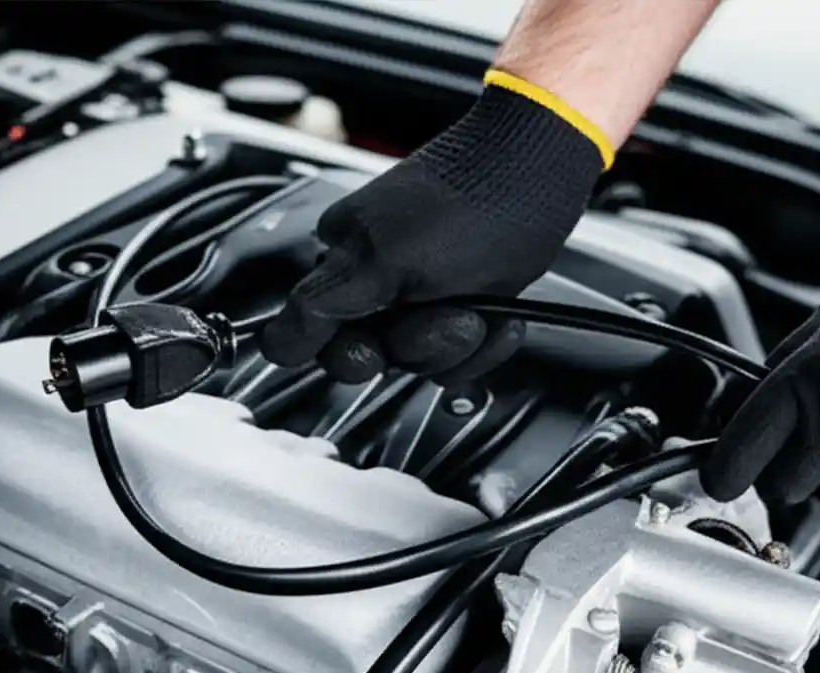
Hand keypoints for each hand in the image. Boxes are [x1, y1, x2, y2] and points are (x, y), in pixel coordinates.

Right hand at [260, 79, 604, 383]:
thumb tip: (279, 343)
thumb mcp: (390, 260)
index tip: (367, 350)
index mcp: (343, 263)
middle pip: (375, 358)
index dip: (337, 353)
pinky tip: (500, 311)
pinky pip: (461, 351)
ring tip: (483, 304)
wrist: (540, 167)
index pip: (300, 337)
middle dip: (419, 345)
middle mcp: (373, 280)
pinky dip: (487, 338)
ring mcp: (418, 292)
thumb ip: (326, 305)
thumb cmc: (478, 203)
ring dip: (461, 341)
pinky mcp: (459, 299)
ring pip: (424, 358)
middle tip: (451, 314)